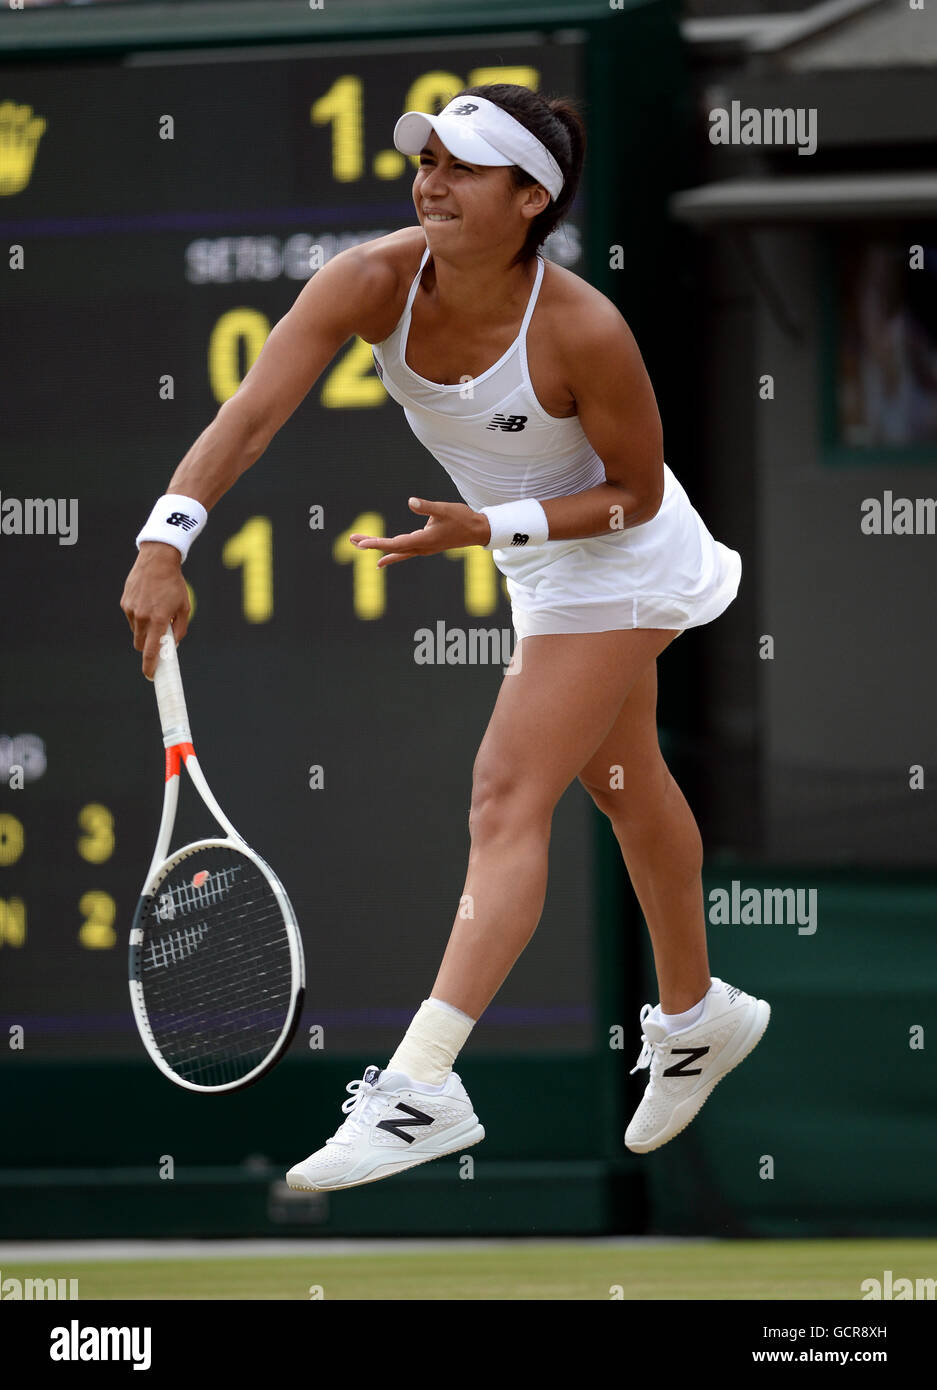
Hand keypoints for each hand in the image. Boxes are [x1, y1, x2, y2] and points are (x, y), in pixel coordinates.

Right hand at [120, 543, 189, 679]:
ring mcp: (131, 610)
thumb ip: (179, 629)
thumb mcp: (184, 607)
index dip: (150, 666)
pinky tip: (147, 602)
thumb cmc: (174, 585)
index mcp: (158, 619)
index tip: (150, 676)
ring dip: (144, 629)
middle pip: (140, 644)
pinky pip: (131, 618)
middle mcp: (142, 616)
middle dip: (148, 647)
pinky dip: (139, 617)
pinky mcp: (125, 603)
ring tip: (155, 612)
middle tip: (157, 640)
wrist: (157, 561)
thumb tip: (173, 645)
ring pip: (136, 631)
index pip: (151, 650)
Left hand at [349, 497, 489, 567]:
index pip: (396, 543)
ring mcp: (423, 549)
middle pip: (391, 548)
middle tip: (351, 539)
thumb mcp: (444, 509)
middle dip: (371, 544)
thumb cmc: (462, 518)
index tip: (361, 543)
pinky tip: (380, 561)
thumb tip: (411, 501)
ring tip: (359, 544)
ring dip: (378, 548)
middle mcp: (421, 548)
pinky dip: (391, 556)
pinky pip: (404, 553)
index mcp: (424, 540)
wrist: (477, 531)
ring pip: (396, 551)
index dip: (378, 543)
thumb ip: (427, 506)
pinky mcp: (425, 547)